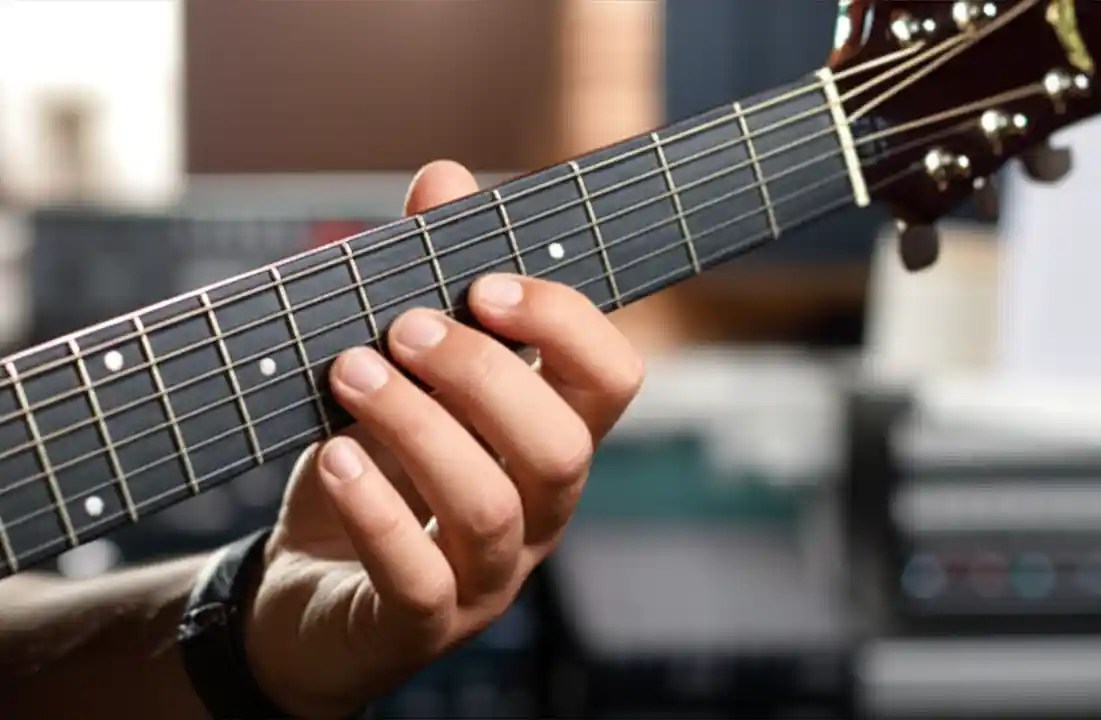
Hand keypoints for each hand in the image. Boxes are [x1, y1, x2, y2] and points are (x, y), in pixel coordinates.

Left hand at [242, 161, 643, 715]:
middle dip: (483, 373)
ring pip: (492, 505)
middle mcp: (539, 509)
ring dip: (420, 426)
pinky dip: (376, 509)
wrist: (310, 589)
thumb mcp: (397, 372)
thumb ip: (425, 277)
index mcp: (548, 436)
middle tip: (403, 328)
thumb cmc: (374, 469)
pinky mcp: (423, 622)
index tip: (484, 283)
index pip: (612, 379)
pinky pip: (419, 576)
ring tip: (350, 374)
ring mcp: (489, 573)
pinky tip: (334, 456)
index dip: (564, 324)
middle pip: (561, 445)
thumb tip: (443, 178)